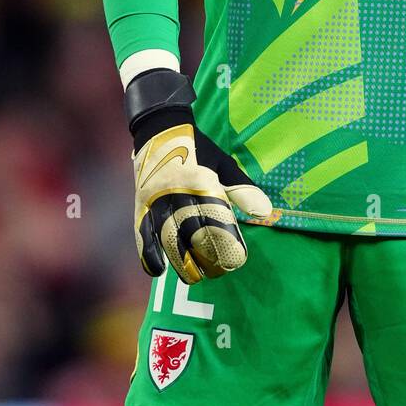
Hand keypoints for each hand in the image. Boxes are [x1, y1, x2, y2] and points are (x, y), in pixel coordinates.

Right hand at [126, 69, 277, 283]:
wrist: (159, 128)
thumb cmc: (199, 150)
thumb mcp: (223, 164)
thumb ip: (242, 189)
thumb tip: (265, 212)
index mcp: (201, 181)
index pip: (216, 218)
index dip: (227, 242)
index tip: (238, 260)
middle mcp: (177, 192)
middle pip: (192, 232)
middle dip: (207, 256)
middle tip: (221, 272)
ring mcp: (156, 199)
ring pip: (168, 237)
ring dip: (181, 260)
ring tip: (195, 277)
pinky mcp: (140, 204)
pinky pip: (142, 232)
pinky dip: (148, 252)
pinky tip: (157, 270)